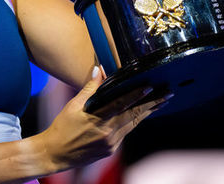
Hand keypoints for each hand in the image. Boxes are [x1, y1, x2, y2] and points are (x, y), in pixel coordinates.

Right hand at [38, 69, 168, 171]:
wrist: (55, 153)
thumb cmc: (62, 127)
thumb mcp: (73, 105)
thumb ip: (89, 88)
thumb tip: (99, 70)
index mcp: (97, 120)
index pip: (121, 105)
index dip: (136, 95)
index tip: (149, 87)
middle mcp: (107, 133)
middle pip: (134, 115)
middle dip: (152, 104)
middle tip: (167, 94)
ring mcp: (111, 143)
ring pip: (133, 124)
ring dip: (147, 112)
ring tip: (161, 102)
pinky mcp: (111, 150)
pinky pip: (126, 132)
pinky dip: (134, 121)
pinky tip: (143, 114)